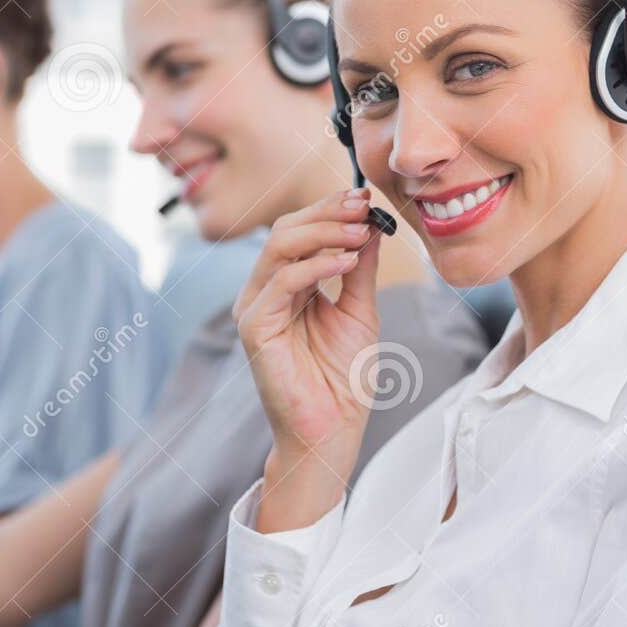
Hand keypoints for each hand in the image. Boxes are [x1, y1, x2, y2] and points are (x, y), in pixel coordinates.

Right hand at [234, 188, 384, 524]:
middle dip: (326, 213)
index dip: (330, 210)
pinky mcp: (254, 329)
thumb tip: (372, 224)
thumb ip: (361, 268)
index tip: (365, 197)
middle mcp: (265, 291)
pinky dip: (315, 267)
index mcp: (287, 285)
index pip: (300, 231)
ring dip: (323, 233)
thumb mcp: (360, 310)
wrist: (334, 429)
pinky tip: (347, 262)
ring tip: (359, 231)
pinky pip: (280, 283)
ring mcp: (255, 308)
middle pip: (285, 231)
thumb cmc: (342, 377)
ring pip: (279, 248)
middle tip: (362, 205)